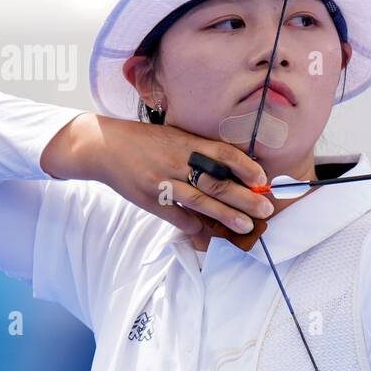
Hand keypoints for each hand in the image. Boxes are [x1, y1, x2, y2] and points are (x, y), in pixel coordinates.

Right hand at [41, 113, 274, 238]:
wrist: (104, 146)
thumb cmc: (146, 142)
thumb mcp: (175, 137)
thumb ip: (200, 151)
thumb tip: (234, 171)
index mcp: (185, 142)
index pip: (222, 153)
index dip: (245, 166)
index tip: (263, 179)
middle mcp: (175, 161)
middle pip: (216, 181)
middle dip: (244, 197)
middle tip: (265, 209)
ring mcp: (161, 182)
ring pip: (200, 201)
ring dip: (226, 216)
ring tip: (247, 225)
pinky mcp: (149, 199)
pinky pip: (176, 217)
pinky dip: (194, 226)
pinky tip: (208, 232)